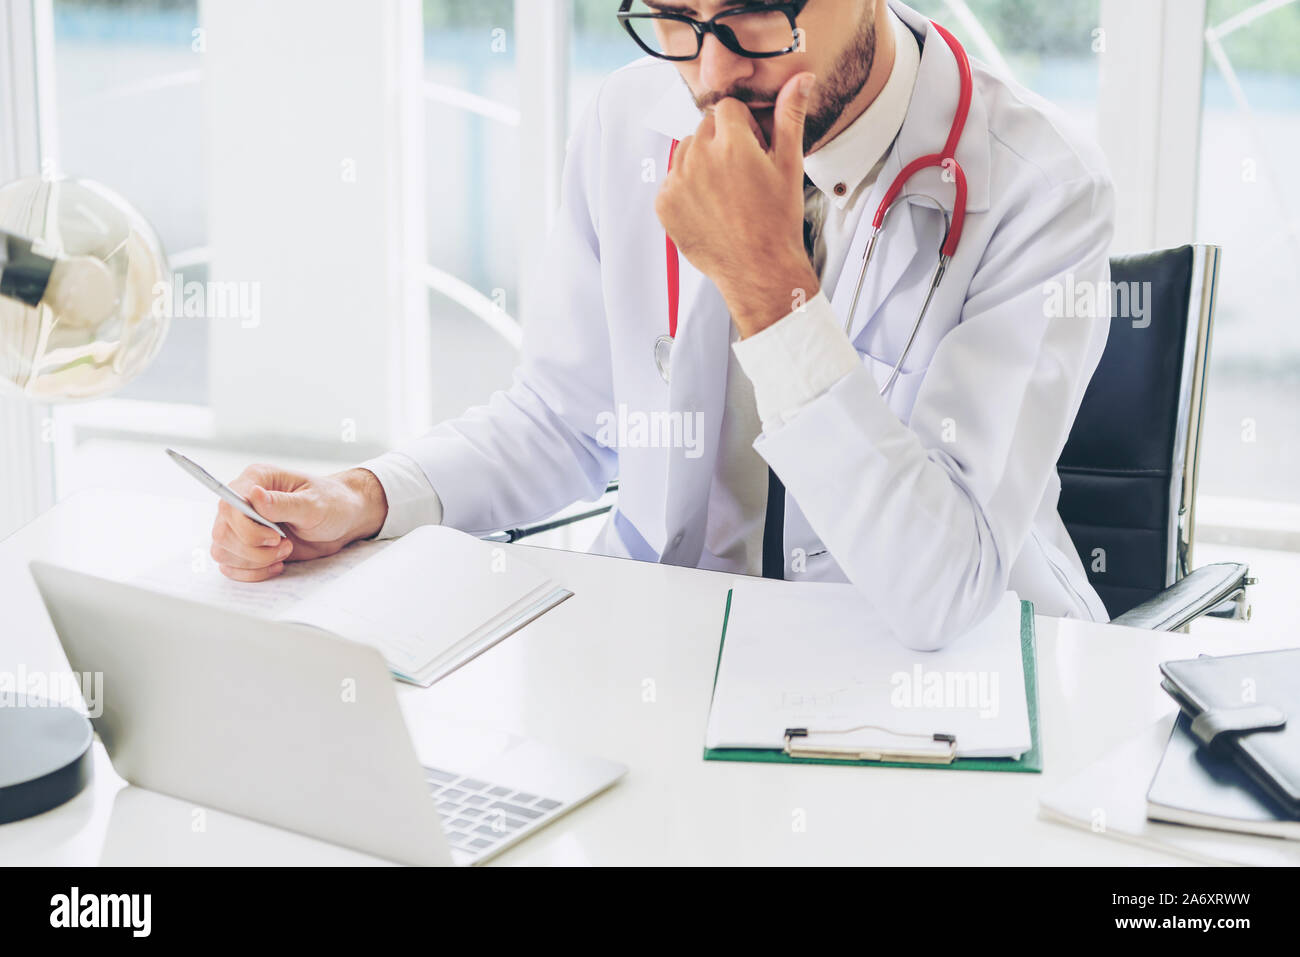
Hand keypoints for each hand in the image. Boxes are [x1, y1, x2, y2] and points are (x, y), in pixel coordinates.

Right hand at [210, 464, 387, 581]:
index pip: (228, 505)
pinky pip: (231, 565)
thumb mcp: (314, 503)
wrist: (344, 521)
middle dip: (253, 549)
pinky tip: (276, 564)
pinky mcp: (247, 545)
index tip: (275, 537)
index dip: (246, 528)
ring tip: (285, 552)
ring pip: (223, 551)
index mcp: (257, 479)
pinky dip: (252, 572)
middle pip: (222, 533)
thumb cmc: (333, 504)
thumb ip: (283, 503)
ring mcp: (243, 524)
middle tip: (285, 546)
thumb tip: (254, 495)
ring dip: (254, 561)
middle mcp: (243, 501)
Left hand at [654, 72, 820, 337]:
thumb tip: (801, 80)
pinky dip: (687, 189)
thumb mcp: (788, 166)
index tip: (753, 150)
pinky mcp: (664, 204)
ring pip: (686, 152)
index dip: (743, 128)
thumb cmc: (777, 223)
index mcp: (731, 145)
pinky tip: (710, 207)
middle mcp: (699, 159)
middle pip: (704, 128)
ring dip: (702, 163)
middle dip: (722, 143)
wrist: (758, 270)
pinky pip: (672, 181)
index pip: (727, 110)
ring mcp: (677, 183)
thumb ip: (789, 117)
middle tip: (742, 175)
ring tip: (726, 192)